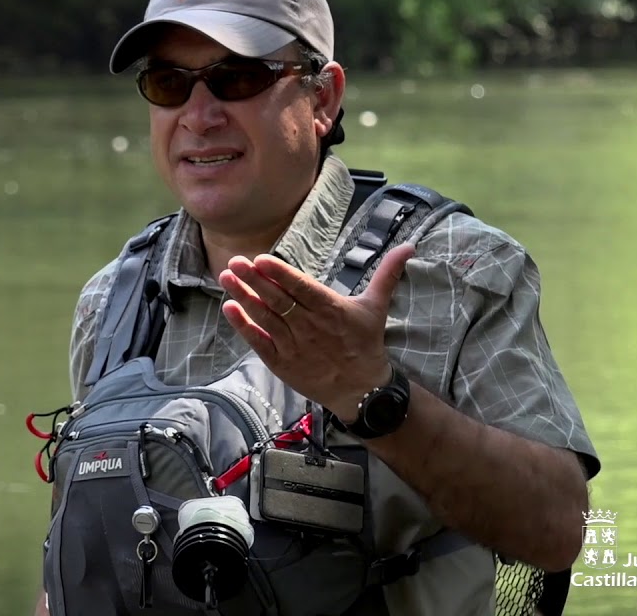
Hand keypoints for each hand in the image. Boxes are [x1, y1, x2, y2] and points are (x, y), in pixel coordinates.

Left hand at [218, 244, 414, 420]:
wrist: (361, 390)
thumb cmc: (366, 343)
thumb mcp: (376, 306)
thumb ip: (387, 273)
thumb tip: (409, 245)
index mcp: (331, 309)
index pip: (302, 288)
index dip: (280, 274)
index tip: (260, 259)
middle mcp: (310, 327)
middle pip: (278, 300)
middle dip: (254, 280)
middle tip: (235, 262)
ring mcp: (294, 345)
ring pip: (264, 318)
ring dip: (243, 297)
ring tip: (226, 278)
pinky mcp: (282, 362)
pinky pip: (259, 342)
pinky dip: (244, 326)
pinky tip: (229, 309)